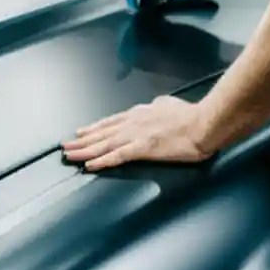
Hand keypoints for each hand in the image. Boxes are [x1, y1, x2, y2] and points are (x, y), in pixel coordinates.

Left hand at [62, 96, 214, 170]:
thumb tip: (157, 105)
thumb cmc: (192, 116)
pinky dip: (101, 161)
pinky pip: (116, 156)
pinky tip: (90, 166)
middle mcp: (133, 122)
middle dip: (81, 141)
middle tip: (65, 146)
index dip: (94, 128)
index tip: (81, 132)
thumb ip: (159, 106)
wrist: (204, 123)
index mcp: (141, 113)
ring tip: (69, 155)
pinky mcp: (142, 148)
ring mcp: (136, 135)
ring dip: (84, 151)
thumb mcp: (169, 104)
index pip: (111, 122)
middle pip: (101, 133)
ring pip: (103, 144)